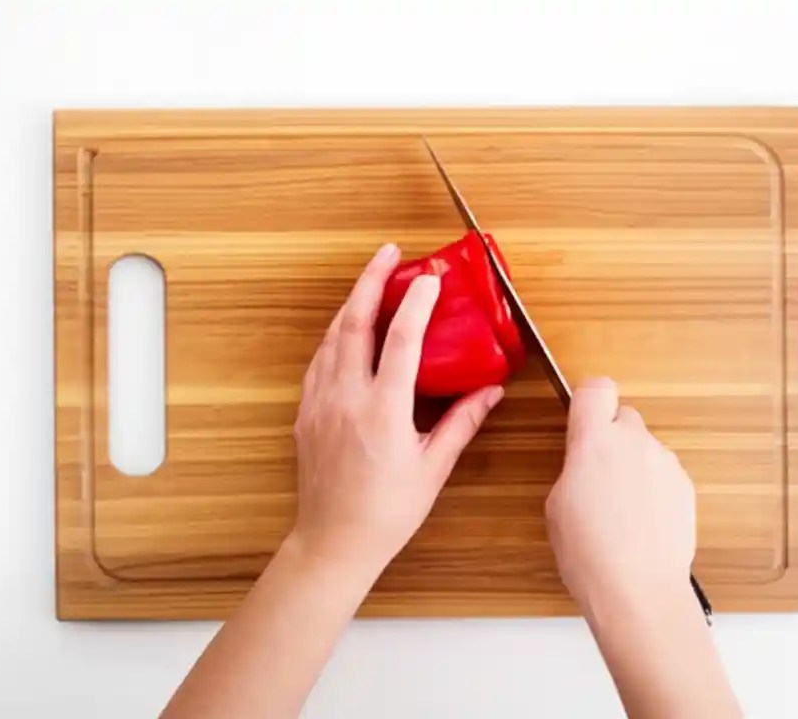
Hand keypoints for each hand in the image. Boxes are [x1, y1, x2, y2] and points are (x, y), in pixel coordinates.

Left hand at [289, 243, 504, 572]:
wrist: (333, 542)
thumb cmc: (386, 512)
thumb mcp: (433, 468)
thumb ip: (462, 422)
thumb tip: (491, 389)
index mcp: (383, 411)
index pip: (401, 340)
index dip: (416, 302)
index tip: (429, 278)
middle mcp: (346, 399)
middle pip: (355, 323)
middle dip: (371, 281)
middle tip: (389, 255)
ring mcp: (320, 404)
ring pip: (332, 338)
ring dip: (351, 305)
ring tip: (370, 284)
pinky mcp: (306, 414)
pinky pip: (318, 362)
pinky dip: (335, 338)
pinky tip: (346, 332)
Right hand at [546, 377, 697, 609]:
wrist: (638, 590)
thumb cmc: (591, 555)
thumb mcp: (557, 505)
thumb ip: (575, 467)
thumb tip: (586, 462)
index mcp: (594, 442)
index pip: (596, 389)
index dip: (589, 401)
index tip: (584, 420)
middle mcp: (634, 443)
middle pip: (624, 417)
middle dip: (611, 439)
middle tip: (598, 476)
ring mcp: (664, 463)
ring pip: (645, 448)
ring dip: (633, 467)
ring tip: (621, 511)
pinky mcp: (685, 486)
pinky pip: (663, 474)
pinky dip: (653, 489)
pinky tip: (641, 522)